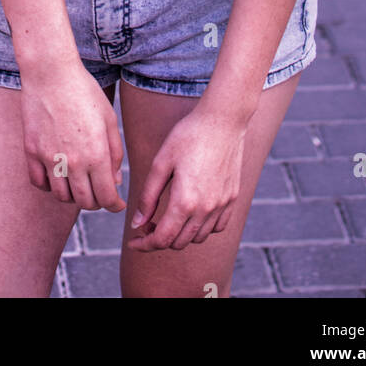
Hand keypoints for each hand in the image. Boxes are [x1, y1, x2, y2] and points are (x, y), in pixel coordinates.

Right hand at [19, 63, 125, 212]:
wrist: (51, 72)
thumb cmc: (84, 91)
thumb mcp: (108, 119)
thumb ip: (114, 153)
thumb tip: (114, 181)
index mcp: (96, 154)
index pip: (107, 197)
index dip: (115, 204)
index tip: (117, 202)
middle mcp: (73, 161)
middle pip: (85, 202)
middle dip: (96, 202)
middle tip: (99, 193)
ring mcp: (49, 158)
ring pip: (61, 196)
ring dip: (73, 196)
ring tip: (79, 183)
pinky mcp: (31, 151)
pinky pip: (39, 183)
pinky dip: (49, 186)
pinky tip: (57, 176)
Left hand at [127, 109, 245, 251]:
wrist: (222, 120)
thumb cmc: (188, 135)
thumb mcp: (161, 163)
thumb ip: (148, 196)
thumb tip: (137, 224)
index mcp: (185, 202)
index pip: (162, 239)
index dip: (144, 244)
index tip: (133, 241)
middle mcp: (206, 209)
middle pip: (179, 243)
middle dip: (159, 239)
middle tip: (146, 225)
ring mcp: (222, 205)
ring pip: (198, 238)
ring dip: (180, 235)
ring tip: (167, 218)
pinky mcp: (232, 198)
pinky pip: (217, 227)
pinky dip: (202, 228)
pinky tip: (192, 214)